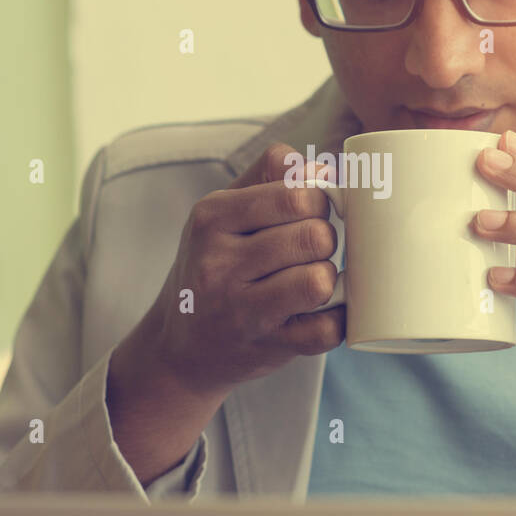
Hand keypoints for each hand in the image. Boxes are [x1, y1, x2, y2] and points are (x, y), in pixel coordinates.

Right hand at [138, 142, 345, 398]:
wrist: (180, 347)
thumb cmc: (213, 267)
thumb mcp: (222, 214)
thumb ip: (269, 178)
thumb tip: (321, 169)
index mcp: (212, 217)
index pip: (296, 194)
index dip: (319, 201)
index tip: (311, 214)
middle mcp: (219, 263)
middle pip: (313, 236)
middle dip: (325, 240)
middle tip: (312, 249)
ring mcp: (240, 309)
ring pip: (318, 281)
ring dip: (328, 279)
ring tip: (314, 280)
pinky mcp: (264, 347)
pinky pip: (324, 330)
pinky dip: (335, 321)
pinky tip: (320, 313)